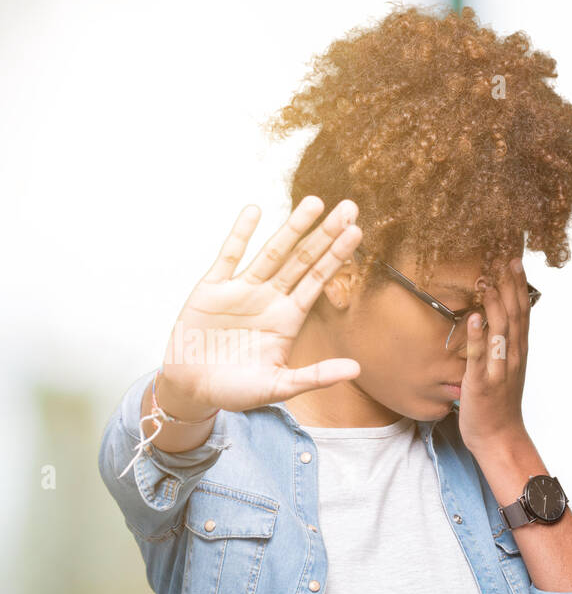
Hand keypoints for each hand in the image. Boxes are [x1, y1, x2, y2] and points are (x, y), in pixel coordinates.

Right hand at [156, 196, 362, 417]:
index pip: (318, 280)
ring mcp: (242, 290)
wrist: (193, 389)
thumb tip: (357, 369)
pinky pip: (228, 256)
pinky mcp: (212, 288)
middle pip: (302, 260)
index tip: (357, 233)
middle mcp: (270, 299)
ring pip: (272, 252)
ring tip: (314, 203)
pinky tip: (255, 211)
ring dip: (292, 228)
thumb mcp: (280, 386)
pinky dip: (240, 234)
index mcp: (288, 319)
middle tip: (349, 207)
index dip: (337, 257)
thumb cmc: (237, 390)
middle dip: (325, 234)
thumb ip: (316, 376)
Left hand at [458, 254, 531, 453]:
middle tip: (506, 255)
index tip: (515, 256)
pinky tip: (474, 316)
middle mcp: (513, 355)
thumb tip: (496, 314)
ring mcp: (499, 369)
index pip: (522, 309)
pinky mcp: (482, 383)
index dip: (519, 282)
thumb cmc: (499, 403)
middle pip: (515, 313)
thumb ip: (505, 341)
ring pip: (501, 330)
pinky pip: (480, 356)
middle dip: (510, 284)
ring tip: (488, 278)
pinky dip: (478, 336)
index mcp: (519, 349)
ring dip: (494, 303)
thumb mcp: (507, 367)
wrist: (499, 437)